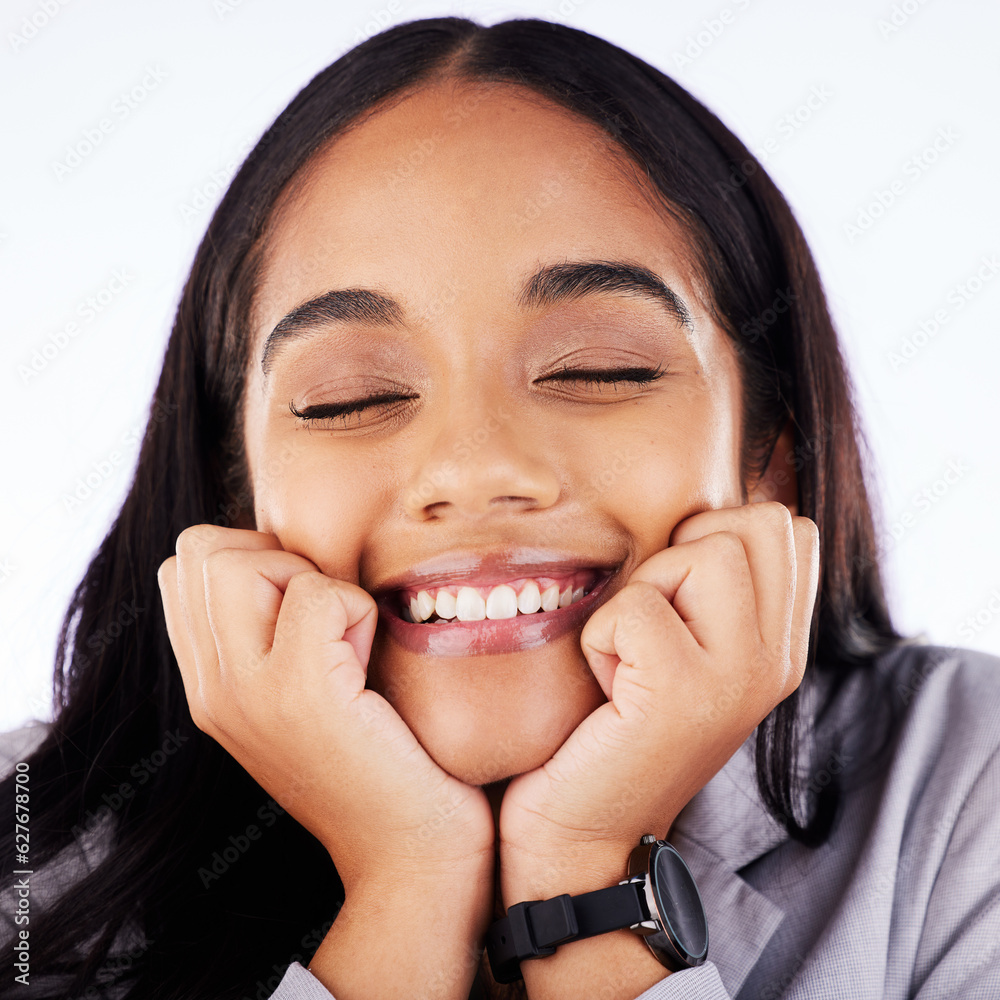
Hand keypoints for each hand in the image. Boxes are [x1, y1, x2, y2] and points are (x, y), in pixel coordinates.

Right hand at [157, 525, 493, 999]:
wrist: (409, 853)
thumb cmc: (379, 759)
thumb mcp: (306, 690)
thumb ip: (274, 630)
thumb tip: (290, 550)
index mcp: (209, 684)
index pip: (185, 566)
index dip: (251, 555)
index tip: (305, 604)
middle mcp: (211, 689)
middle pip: (200, 550)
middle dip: (274, 555)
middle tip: (325, 618)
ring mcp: (246, 693)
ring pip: (241, 561)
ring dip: (312, 580)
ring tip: (346, 643)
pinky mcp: (300, 694)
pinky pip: (316, 594)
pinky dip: (357, 609)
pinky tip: (371, 663)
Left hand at [498, 499, 818, 898]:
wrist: (585, 827)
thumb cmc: (617, 721)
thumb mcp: (683, 646)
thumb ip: (713, 587)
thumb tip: (701, 507)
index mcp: (782, 644)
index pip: (785, 526)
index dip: (716, 536)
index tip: (676, 599)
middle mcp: (779, 660)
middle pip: (754, 523)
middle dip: (683, 553)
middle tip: (652, 624)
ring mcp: (740, 678)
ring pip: (704, 550)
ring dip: (644, 592)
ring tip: (631, 656)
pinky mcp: (685, 693)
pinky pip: (637, 606)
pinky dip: (602, 636)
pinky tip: (609, 688)